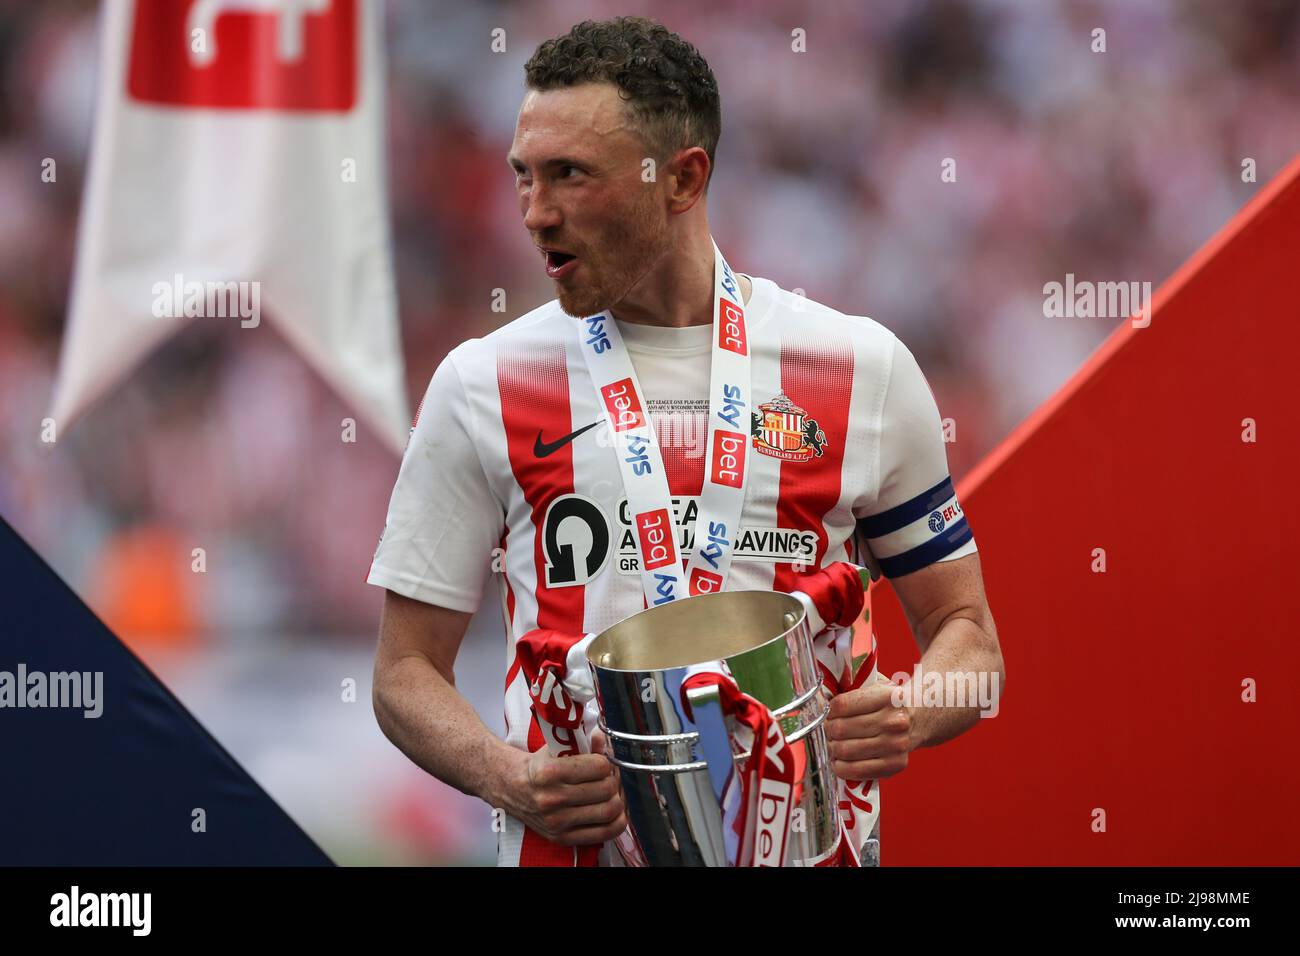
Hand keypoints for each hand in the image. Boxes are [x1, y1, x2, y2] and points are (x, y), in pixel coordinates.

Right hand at [506, 729, 626, 845]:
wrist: (512, 788)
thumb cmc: (537, 767)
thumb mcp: (555, 748)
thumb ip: (582, 743)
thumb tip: (604, 739)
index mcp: (549, 772)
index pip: (599, 767)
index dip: (607, 762)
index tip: (603, 763)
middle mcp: (552, 799)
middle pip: (606, 789)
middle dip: (614, 780)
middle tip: (611, 776)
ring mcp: (557, 821)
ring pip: (608, 811)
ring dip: (618, 799)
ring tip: (612, 792)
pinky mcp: (561, 837)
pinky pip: (603, 833)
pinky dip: (617, 822)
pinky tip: (615, 812)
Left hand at [824, 673, 913, 780]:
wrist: (920, 718)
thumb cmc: (890, 703)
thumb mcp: (876, 686)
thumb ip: (851, 690)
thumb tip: (819, 701)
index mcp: (888, 696)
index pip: (842, 705)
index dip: (828, 710)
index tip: (827, 713)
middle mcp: (894, 721)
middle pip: (841, 729)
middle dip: (827, 730)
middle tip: (826, 730)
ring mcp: (896, 745)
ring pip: (846, 750)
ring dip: (832, 748)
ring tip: (832, 744)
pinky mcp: (895, 765)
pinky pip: (857, 771)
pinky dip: (841, 767)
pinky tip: (839, 760)